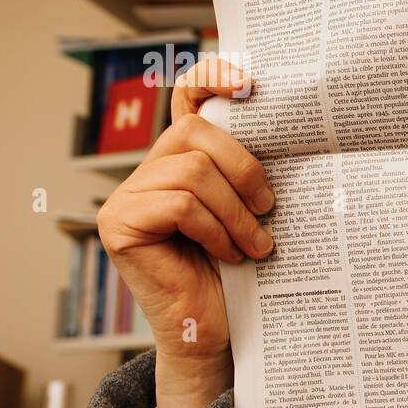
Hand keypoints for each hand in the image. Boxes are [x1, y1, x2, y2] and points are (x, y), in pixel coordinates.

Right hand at [96, 59, 271, 407]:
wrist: (214, 330)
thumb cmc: (238, 272)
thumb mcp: (250, 210)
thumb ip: (247, 172)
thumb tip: (288, 132)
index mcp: (182, 157)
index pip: (186, 97)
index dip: (211, 76)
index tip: (249, 83)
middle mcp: (149, 168)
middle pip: (194, 133)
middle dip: (243, 168)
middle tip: (269, 208)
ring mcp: (128, 195)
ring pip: (191, 172)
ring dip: (234, 211)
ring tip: (256, 245)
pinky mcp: (119, 223)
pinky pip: (179, 204)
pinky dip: (214, 229)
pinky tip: (228, 255)